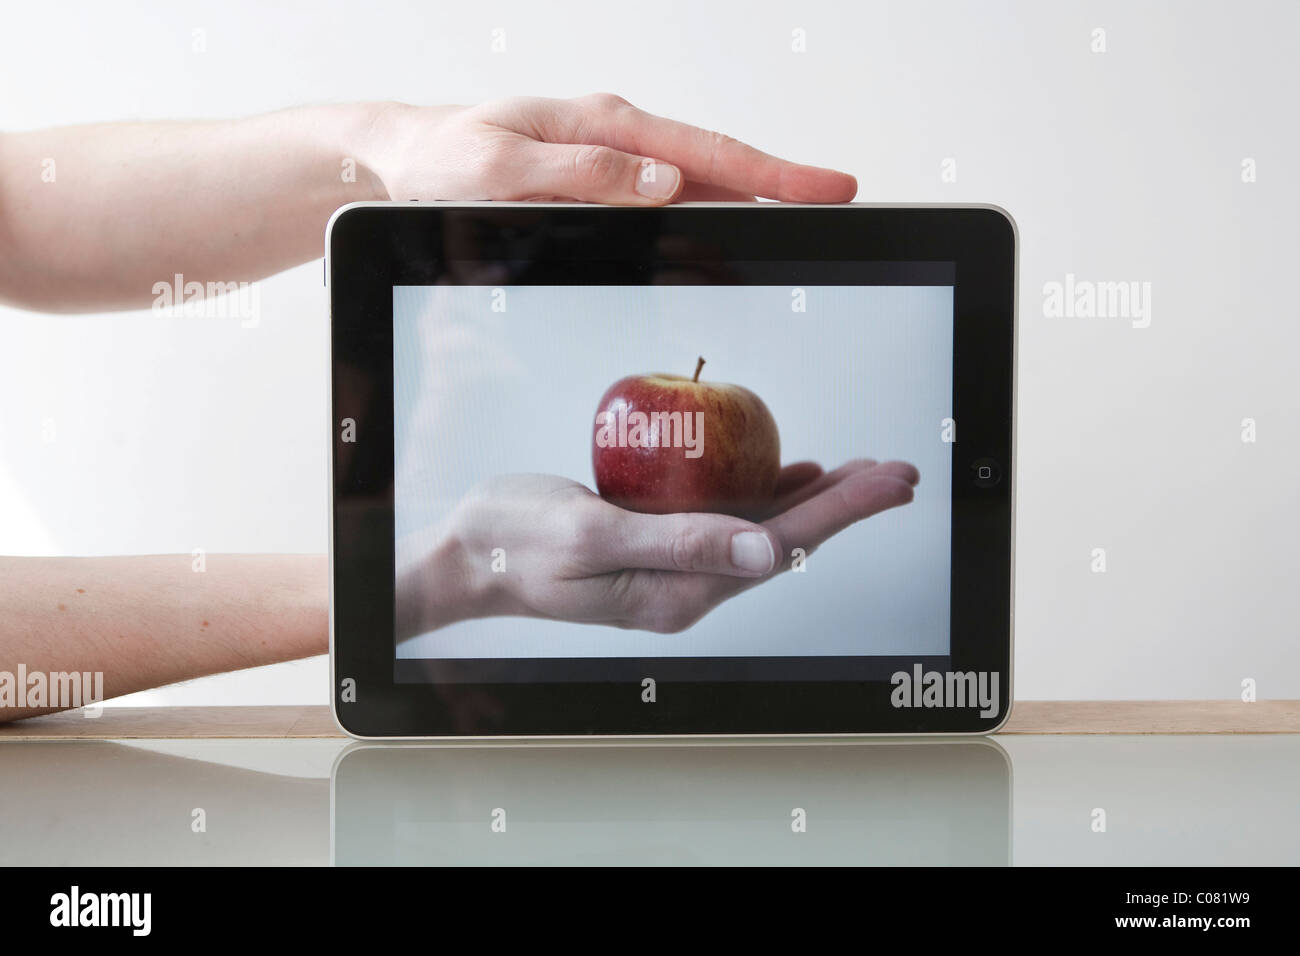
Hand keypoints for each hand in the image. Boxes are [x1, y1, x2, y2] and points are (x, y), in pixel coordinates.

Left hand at [365, 93, 856, 204]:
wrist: (410, 161)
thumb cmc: (447, 160)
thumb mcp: (502, 168)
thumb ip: (581, 175)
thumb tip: (661, 184)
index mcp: (605, 125)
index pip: (705, 152)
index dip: (772, 173)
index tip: (825, 186)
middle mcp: (620, 141)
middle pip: (719, 166)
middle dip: (782, 184)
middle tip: (836, 203)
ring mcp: (617, 165)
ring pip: (700, 188)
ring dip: (752, 205)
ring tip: (800, 225)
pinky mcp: (606, 189)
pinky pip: (670, 206)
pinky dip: (709, 218)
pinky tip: (732, 234)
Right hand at [396, 460, 918, 637]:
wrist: (471, 552)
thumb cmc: (517, 539)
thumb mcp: (593, 535)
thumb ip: (679, 542)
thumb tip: (766, 551)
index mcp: (679, 592)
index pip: (780, 546)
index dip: (841, 510)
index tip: (889, 481)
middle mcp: (688, 585)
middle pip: (785, 539)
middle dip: (847, 504)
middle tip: (899, 473)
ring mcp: (677, 566)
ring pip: (763, 528)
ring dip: (817, 499)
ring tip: (865, 473)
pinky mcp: (662, 543)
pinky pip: (728, 519)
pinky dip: (767, 494)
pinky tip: (794, 474)